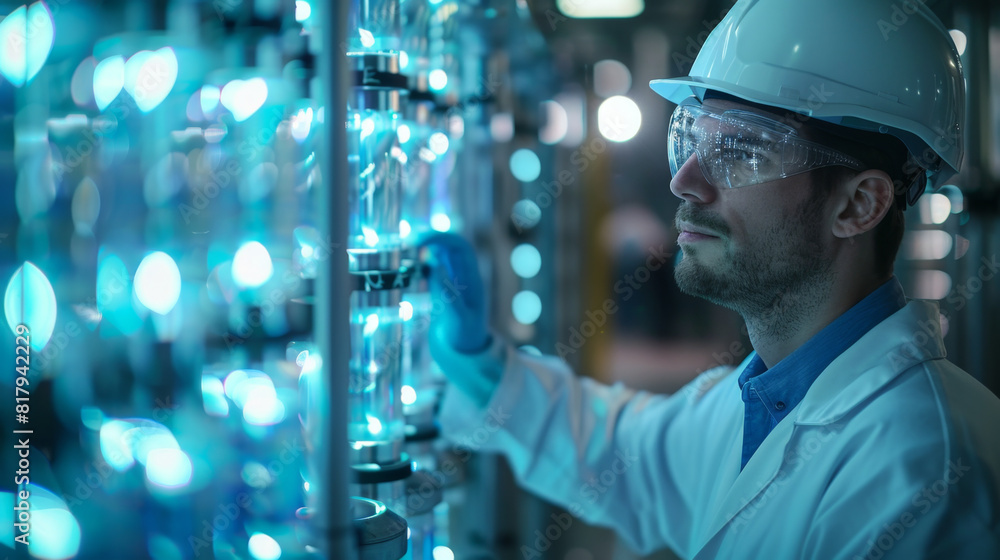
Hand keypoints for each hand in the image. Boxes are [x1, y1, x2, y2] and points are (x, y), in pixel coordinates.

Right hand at [416, 231, 489, 352]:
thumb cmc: (464, 338)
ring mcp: (453, 281)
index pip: (460, 247)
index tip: (419, 241)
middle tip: (407, 244)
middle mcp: (464, 276)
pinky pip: (433, 268)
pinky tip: (407, 268)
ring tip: (405, 253)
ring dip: (425, 250)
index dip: (441, 238)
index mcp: (472, 279)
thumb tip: (435, 265)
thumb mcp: (457, 319)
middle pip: (449, 246)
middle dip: (430, 239)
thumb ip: (448, 294)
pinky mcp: (443, 288)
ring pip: (440, 255)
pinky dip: (421, 263)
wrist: (464, 353)